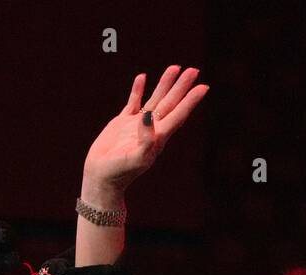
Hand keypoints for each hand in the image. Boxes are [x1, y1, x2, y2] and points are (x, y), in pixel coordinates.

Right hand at [80, 66, 208, 207]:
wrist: (101, 177)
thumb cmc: (120, 172)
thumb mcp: (135, 159)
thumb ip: (145, 139)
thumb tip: (149, 116)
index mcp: (158, 137)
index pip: (178, 114)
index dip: (191, 101)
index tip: (204, 87)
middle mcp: (151, 128)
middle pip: (171, 103)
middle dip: (182, 87)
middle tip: (194, 70)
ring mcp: (137, 124)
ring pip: (155, 99)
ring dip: (165, 84)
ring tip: (174, 67)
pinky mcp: (123, 123)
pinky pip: (133, 102)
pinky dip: (138, 90)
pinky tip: (143, 77)